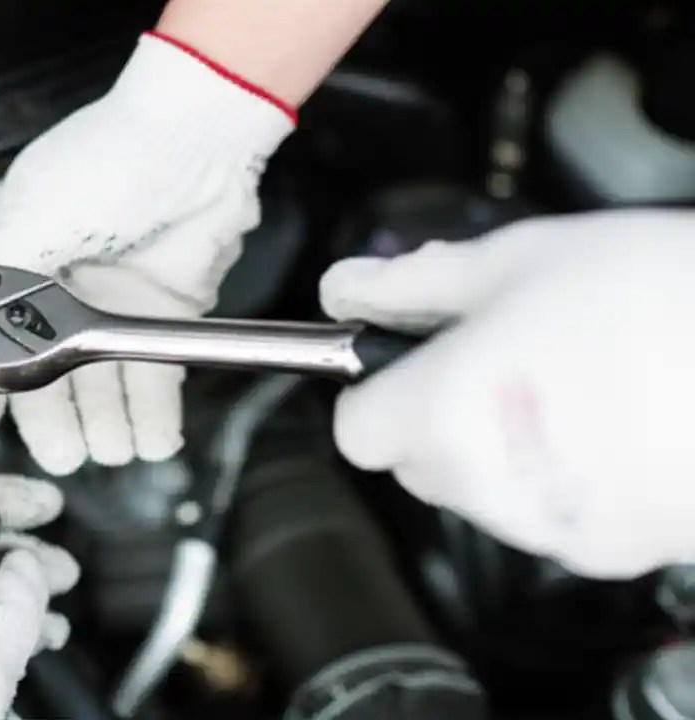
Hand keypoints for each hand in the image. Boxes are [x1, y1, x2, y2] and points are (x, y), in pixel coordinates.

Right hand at [0, 32, 294, 475]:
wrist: (199, 140)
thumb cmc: (113, 157)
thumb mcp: (31, 214)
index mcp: (21, 269)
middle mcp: (64, 294)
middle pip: (53, 380)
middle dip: (59, 424)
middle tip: (67, 454)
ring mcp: (114, 306)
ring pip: (106, 389)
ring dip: (110, 428)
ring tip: (118, 450)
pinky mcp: (164, 315)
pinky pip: (155, 378)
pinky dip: (155, 415)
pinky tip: (155, 440)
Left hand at [320, 209, 694, 577]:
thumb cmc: (660, 297)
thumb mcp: (519, 259)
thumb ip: (414, 284)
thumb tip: (347, 289)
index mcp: (442, 411)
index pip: (356, 429)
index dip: (376, 389)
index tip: (410, 361)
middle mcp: (482, 484)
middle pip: (416, 461)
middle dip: (441, 411)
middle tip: (510, 354)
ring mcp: (547, 526)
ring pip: (481, 489)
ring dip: (499, 444)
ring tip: (579, 380)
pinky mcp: (607, 550)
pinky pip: (548, 514)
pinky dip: (562, 477)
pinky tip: (618, 425)